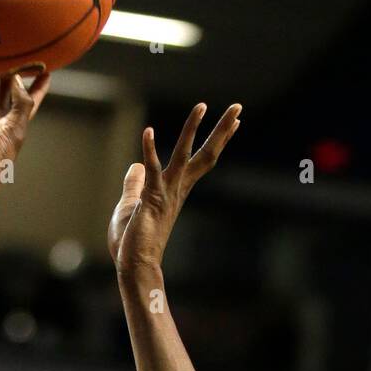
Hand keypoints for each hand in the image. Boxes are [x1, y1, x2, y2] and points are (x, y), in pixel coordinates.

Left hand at [107, 102, 241, 274]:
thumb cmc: (133, 240)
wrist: (133, 265)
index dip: (218, 140)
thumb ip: (135, 183)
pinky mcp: (150, 198)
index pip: (202, 160)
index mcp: (176, 189)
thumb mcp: (132, 204)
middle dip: (221, 130)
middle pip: (206, 154)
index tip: (236, 121)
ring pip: (184, 155)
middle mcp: (177, 188)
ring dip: (192, 129)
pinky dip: (149, 150)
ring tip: (202, 106)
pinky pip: (152, 170)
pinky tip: (147, 131)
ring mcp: (166, 192)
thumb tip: (136, 165)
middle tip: (238, 106)